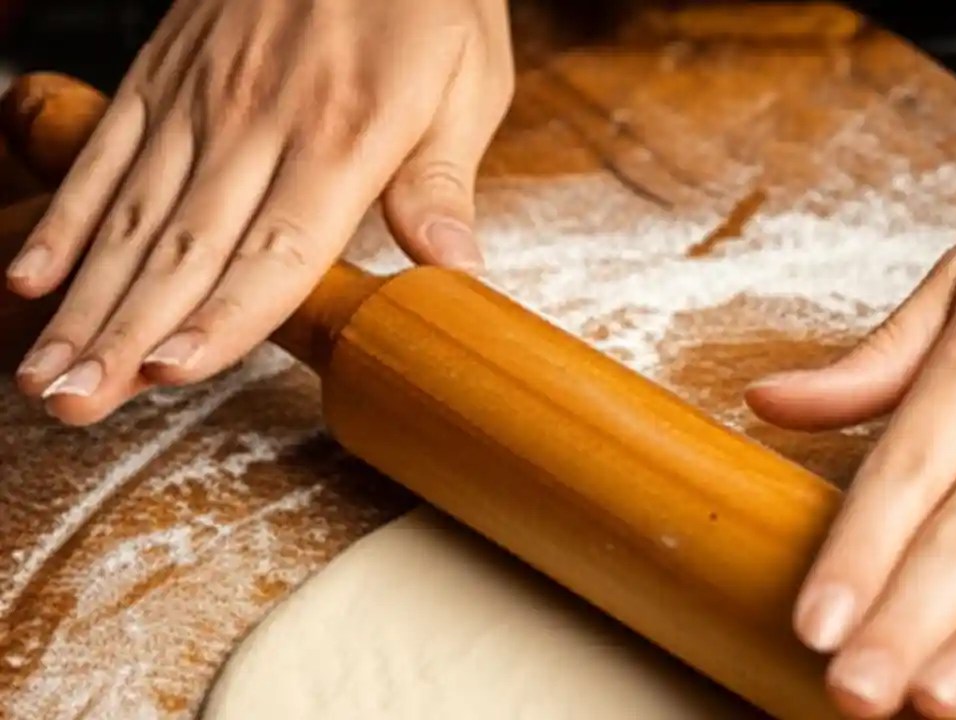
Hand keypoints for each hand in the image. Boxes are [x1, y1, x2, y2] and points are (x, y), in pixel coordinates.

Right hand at [6, 0, 513, 424]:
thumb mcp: (466, 79)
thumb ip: (441, 180)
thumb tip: (456, 270)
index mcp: (344, 136)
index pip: (277, 250)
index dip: (224, 317)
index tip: (171, 373)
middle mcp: (258, 122)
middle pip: (186, 248)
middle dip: (128, 334)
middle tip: (76, 406)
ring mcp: (201, 97)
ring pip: (133, 215)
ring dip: (88, 300)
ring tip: (48, 374)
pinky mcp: (165, 74)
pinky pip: (108, 154)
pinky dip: (69, 218)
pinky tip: (34, 279)